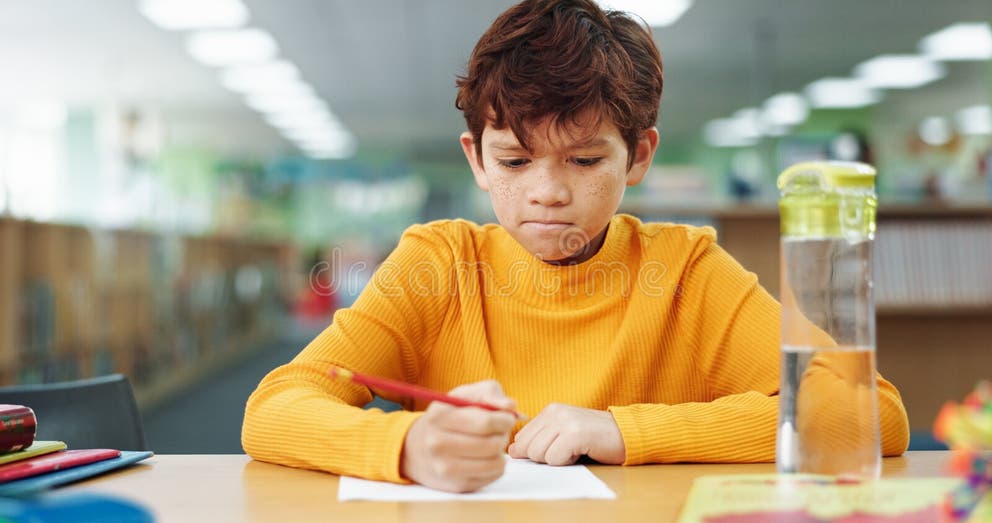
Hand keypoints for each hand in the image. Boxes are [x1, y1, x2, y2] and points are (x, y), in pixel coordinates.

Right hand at [400, 380, 517, 492]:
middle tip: (500, 430)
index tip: (507, 417)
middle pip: (492, 444)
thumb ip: (488, 393)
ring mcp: (445, 469)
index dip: (504, 419)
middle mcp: (438, 444)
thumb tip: (510, 405)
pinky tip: (485, 456)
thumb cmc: (447, 417)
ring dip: (501, 451)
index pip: (485, 423)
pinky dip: (496, 465)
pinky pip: (493, 475)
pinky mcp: (456, 485)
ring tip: (492, 443)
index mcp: (439, 417)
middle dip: (503, 435)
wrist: (415, 448)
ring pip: (496, 463)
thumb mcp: (462, 395)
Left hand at [507, 403, 624, 465]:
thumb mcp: (563, 433)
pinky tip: (580, 451)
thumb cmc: (595, 438)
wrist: (626, 433)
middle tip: (567, 449)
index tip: (556, 448)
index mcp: (549, 410)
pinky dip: (566, 462)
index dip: (534, 452)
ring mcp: (564, 422)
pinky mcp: (575, 434)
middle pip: (527, 448)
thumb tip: (512, 452)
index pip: (521, 439)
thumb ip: (539, 439)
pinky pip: (554, 459)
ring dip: (557, 459)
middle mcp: (555, 412)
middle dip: (545, 457)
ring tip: (575, 449)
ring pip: (538, 454)